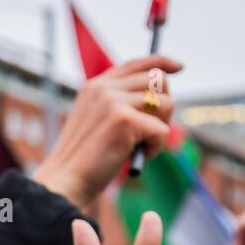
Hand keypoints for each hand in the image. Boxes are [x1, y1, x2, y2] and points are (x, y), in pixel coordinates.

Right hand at [34, 55, 182, 209]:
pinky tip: (140, 157)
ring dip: (161, 128)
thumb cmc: (82, 160)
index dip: (161, 62)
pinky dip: (156, 148)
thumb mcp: (96, 122)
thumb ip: (118, 105)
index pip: (136, 63)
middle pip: (157, 80)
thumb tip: (157, 97)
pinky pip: (161, 130)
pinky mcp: (124, 120)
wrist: (64, 181)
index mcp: (95, 86)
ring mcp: (113, 102)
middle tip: (151, 131)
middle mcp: (104, 88)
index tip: (179, 67)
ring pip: (165, 103)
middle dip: (165, 106)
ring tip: (142, 147)